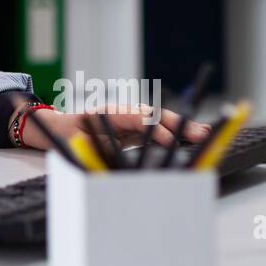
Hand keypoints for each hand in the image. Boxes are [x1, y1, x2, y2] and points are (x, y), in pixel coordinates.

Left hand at [19, 103, 212, 154]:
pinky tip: (194, 136)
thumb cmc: (66, 136)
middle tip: (199, 134)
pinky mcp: (136, 127)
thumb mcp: (73, 143)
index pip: (136, 118)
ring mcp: (130, 118)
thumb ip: (89, 149)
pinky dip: (177, 131)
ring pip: (159, 118)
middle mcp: (121, 112)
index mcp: (105, 113)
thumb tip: (104, 154)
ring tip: (205, 134)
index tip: (169, 141)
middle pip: (153, 114)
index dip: (154, 129)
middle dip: (177, 124)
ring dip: (182, 126)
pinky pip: (159, 127)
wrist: (61, 128)